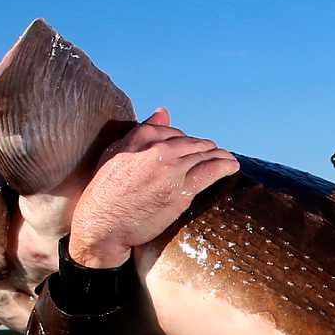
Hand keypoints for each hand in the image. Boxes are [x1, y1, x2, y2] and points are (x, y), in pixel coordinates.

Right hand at [68, 107, 238, 267]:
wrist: (102, 224)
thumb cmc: (104, 192)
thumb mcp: (115, 153)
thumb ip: (141, 131)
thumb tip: (164, 110)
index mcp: (140, 136)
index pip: (173, 132)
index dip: (184, 141)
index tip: (191, 148)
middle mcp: (157, 149)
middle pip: (192, 142)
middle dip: (205, 147)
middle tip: (214, 153)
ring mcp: (171, 169)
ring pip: (204, 155)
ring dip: (220, 155)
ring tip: (228, 158)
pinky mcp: (181, 189)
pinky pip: (210, 171)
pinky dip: (225, 166)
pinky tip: (232, 166)